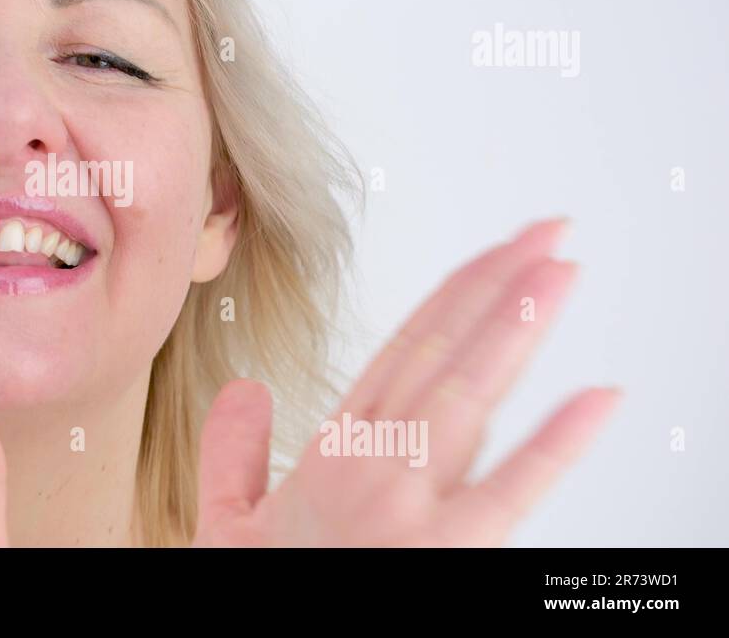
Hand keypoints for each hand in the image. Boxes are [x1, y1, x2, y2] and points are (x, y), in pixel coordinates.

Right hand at [193, 218, 620, 546]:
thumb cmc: (258, 594)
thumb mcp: (227, 525)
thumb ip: (231, 453)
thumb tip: (242, 389)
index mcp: (334, 452)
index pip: (403, 351)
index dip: (454, 296)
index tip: (492, 254)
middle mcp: (375, 463)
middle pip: (445, 354)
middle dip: (500, 286)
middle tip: (547, 232)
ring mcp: (411, 503)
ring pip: (471, 396)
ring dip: (519, 327)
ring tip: (560, 271)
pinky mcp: (448, 551)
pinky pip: (512, 491)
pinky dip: (559, 443)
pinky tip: (600, 398)